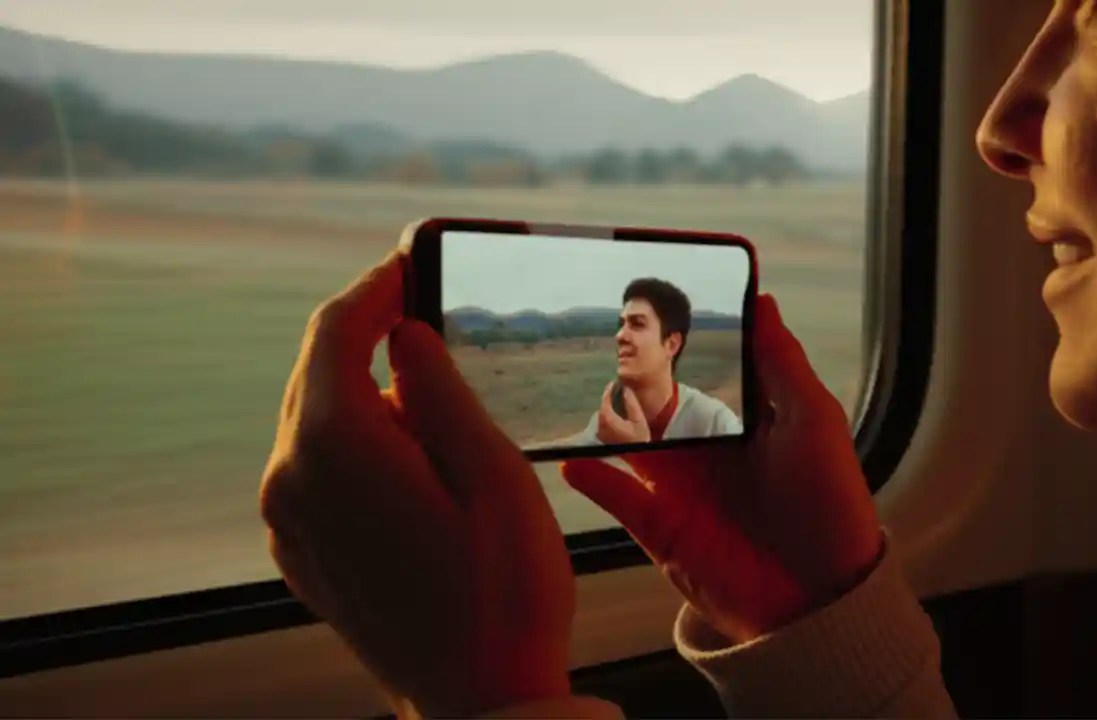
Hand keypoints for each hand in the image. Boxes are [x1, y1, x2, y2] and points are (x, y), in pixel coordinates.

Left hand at [259, 252, 574, 717]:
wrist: (482, 702)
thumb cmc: (504, 593)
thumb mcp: (495, 475)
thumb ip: (442, 391)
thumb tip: (405, 335)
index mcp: (335, 449)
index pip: (336, 331)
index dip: (375, 287)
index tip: (412, 261)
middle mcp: (290, 479)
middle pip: (317, 369)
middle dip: (369, 331)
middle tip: (426, 309)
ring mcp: (287, 522)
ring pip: (313, 416)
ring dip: (365, 386)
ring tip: (433, 386)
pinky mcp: (299, 551)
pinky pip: (314, 466)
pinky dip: (354, 438)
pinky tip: (410, 450)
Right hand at [562, 294, 881, 644]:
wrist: (819, 597)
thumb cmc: (829, 504)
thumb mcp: (813, 421)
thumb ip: (781, 363)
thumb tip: (763, 301)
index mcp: (744, 424)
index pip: (702, 375)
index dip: (678, 347)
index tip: (647, 308)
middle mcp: (707, 453)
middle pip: (655, 407)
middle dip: (630, 380)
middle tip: (600, 343)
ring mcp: (679, 490)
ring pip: (629, 446)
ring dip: (606, 423)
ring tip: (583, 394)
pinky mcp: (660, 528)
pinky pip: (617, 497)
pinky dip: (593, 479)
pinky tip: (575, 460)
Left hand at [596, 381, 650, 443]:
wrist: (637, 459)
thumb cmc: (640, 439)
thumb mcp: (639, 419)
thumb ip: (631, 403)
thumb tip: (626, 389)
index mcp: (608, 418)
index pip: (605, 400)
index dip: (609, 391)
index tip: (613, 383)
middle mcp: (600, 425)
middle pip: (602, 408)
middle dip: (608, 399)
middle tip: (616, 391)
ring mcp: (600, 434)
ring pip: (602, 416)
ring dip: (608, 408)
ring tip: (617, 402)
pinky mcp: (602, 440)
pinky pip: (603, 424)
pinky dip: (608, 417)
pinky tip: (616, 416)